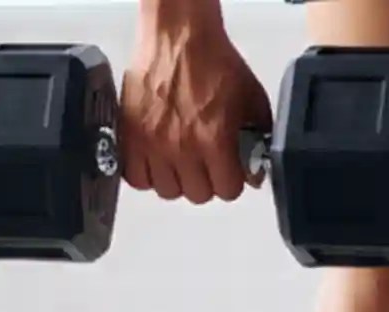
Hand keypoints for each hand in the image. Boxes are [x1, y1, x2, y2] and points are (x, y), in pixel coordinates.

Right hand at [120, 14, 272, 203]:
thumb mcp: (251, 97)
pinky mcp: (130, 139)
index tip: (230, 171)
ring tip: (181, 161)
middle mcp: (181, 148)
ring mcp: (152, 145)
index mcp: (214, 139)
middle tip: (206, 164)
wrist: (177, 39)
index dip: (233, 181)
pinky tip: (157, 161)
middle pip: (197, 194)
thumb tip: (256, 170)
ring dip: (177, 180)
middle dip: (207, 181)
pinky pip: (136, 178)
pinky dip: (147, 175)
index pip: (228, 190)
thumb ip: (258, 137)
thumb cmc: (213, 62)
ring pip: (167, 191)